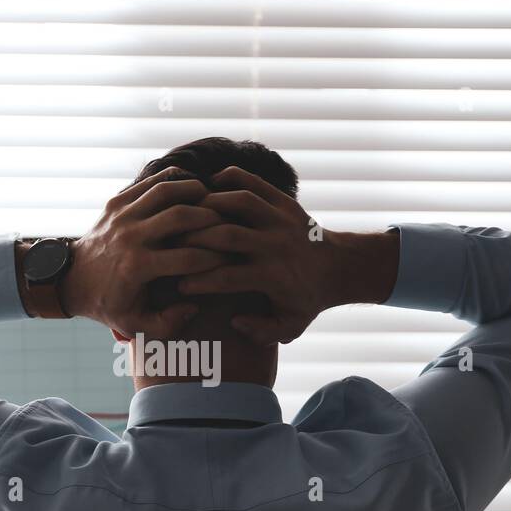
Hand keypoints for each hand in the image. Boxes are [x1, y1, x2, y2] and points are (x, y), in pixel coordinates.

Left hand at [62, 168, 228, 338]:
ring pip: (166, 191)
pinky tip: (190, 186)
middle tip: (225, 222)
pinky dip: (174, 180)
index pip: (188, 258)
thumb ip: (167, 323)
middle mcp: (130, 238)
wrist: (72, 281)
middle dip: (210, 218)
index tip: (229, 257)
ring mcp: (122, 216)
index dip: (215, 257)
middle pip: (180, 217)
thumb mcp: (135, 324)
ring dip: (194, 191)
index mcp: (138, 268)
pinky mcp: (116, 203)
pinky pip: (149, 183)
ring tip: (211, 197)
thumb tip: (194, 306)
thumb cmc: (109, 305)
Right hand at [175, 166, 395, 345]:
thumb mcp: (290, 326)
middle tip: (171, 243)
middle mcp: (276, 245)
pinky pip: (252, 182)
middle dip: (195, 239)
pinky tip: (207, 187)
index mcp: (273, 276)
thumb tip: (235, 321)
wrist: (339, 268)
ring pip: (239, 202)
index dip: (199, 282)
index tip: (179, 285)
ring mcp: (281, 219)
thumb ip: (262, 332)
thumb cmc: (306, 300)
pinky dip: (227, 178)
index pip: (227, 278)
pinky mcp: (284, 201)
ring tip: (185, 212)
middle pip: (227, 235)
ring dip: (208, 204)